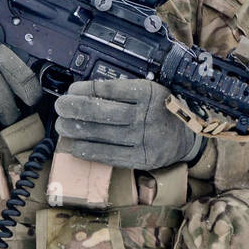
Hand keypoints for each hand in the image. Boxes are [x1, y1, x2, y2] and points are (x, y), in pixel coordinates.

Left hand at [54, 78, 204, 169]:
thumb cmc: (161, 110)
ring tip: (62, 126)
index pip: (113, 90)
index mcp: (150, 93)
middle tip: (60, 106)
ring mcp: (146, 139)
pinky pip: (111, 155)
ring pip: (105, 134)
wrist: (188, 136)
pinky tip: (74, 146)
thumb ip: (122, 91)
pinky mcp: (143, 158)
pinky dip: (90, 151)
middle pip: (106, 112)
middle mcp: (148, 116)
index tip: (72, 90)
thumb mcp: (149, 91)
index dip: (88, 90)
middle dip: (78, 109)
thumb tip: (82, 92)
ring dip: (78, 131)